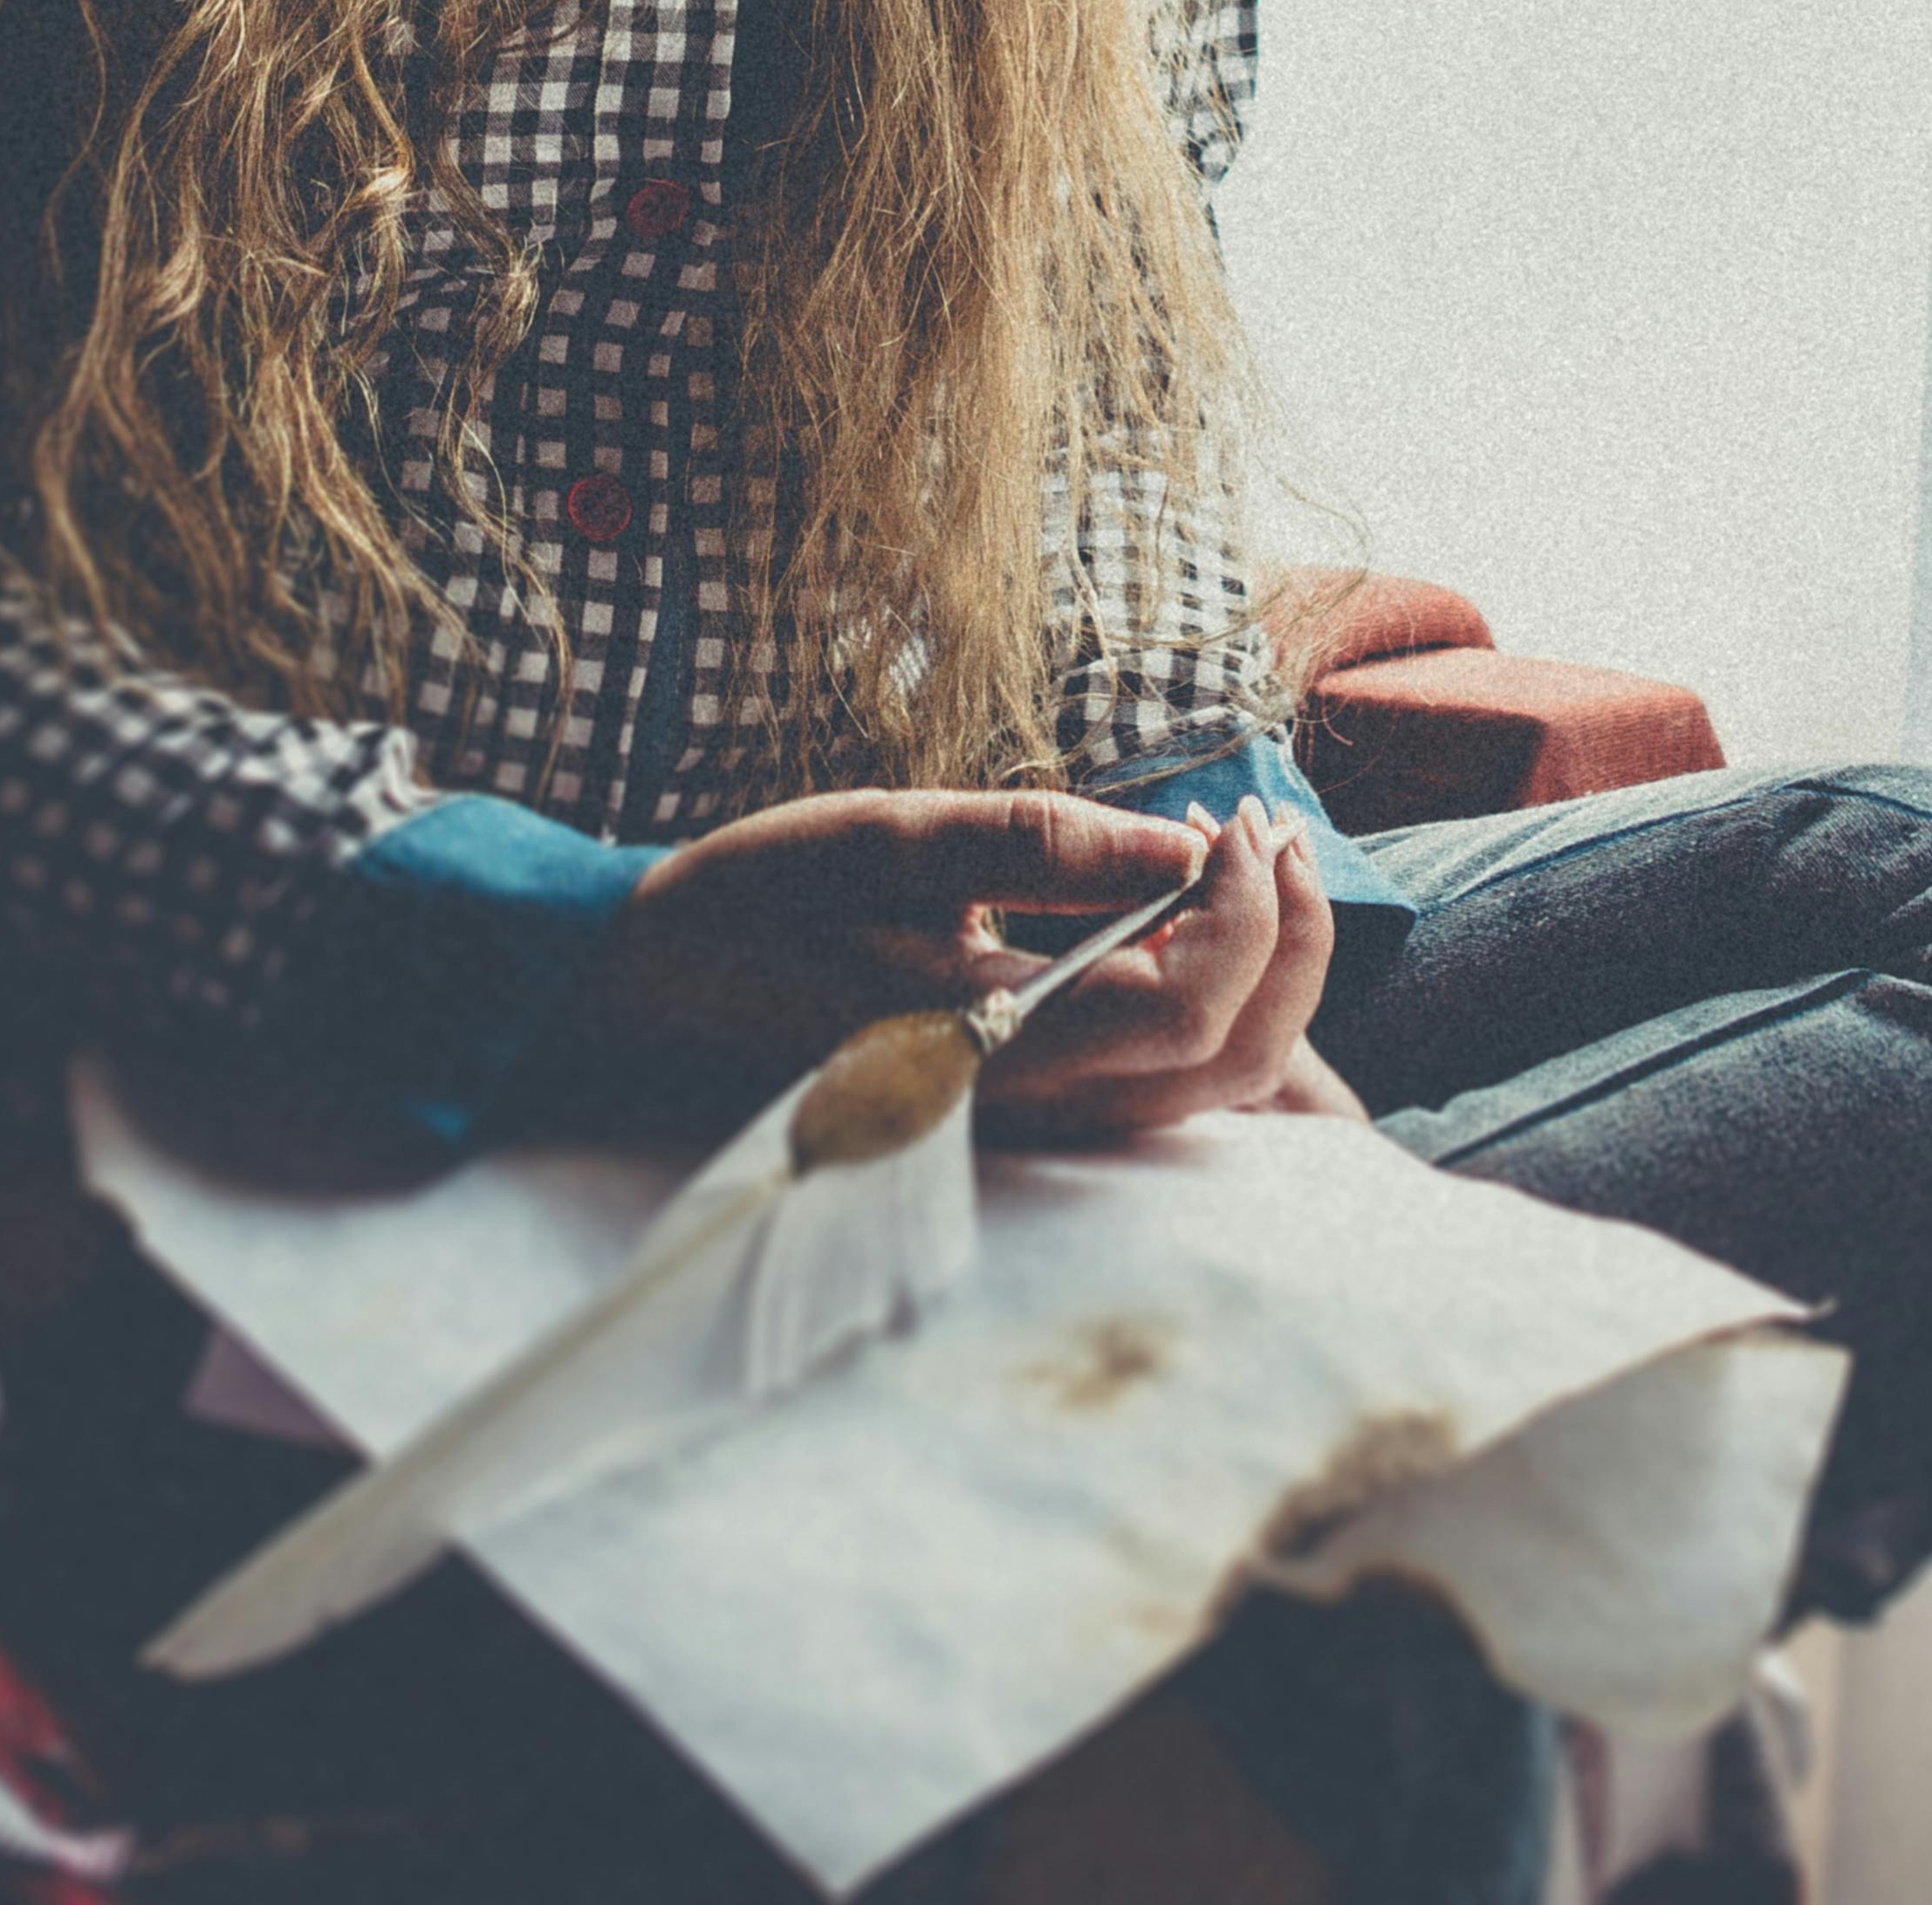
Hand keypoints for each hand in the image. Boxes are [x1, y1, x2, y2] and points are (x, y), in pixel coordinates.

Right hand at [575, 785, 1333, 1141]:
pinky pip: (1164, 1084)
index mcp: (996, 1045)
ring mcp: (1031, 1118)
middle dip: (1284, 940)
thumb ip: (1034, 846)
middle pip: (1231, 1065)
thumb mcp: (882, 838)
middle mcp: (1032, 1105)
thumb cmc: (755, 902)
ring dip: (1260, 972)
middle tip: (1266, 824)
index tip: (1229, 813)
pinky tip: (1190, 914)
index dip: (1245, 911)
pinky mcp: (1022, 1103)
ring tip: (1245, 856)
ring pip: (1210, 1086)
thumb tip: (1181, 849)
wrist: (646, 989)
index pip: (1189, 1008)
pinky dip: (1214, 1003)